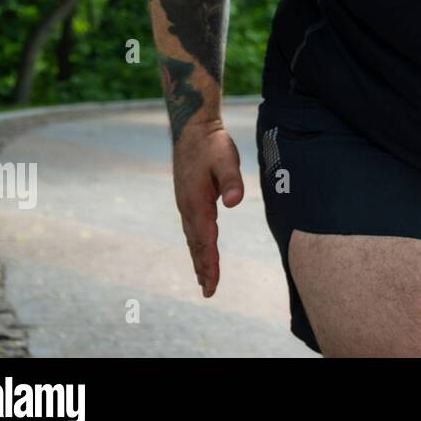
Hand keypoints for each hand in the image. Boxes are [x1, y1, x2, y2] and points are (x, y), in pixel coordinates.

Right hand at [172, 118, 243, 297]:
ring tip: (204, 279)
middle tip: (209, 291)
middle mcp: (188, 207)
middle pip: (197, 244)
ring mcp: (185, 204)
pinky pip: (192, 229)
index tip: (212, 283)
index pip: (205, 240)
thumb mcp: (226, 159)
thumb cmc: (212, 144)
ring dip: (199, 259)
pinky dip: (196, 244)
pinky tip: (200, 251)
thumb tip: (234, 203)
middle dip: (203, 268)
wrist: (192, 129)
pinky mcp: (188, 199)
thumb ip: (232, 181)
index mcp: (196, 202)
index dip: (210, 263)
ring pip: (193, 238)